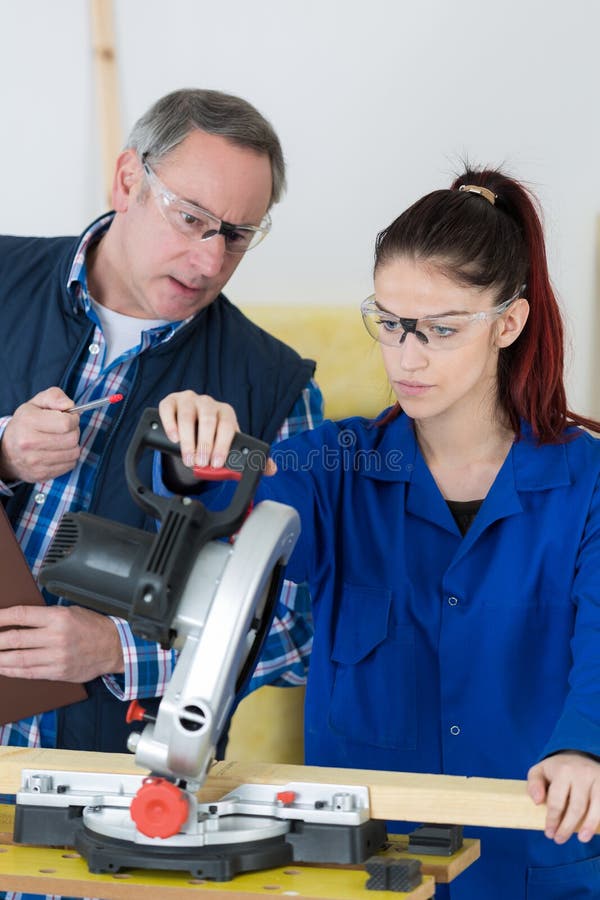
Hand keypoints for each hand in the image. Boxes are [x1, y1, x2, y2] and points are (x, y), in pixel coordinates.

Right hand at [0, 387, 80, 482]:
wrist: (7, 451)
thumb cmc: (25, 424)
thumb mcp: (36, 404)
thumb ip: (54, 397)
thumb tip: (69, 405)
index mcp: (28, 421)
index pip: (66, 423)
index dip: (73, 419)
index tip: (69, 418)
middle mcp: (29, 443)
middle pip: (72, 439)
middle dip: (74, 432)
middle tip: (65, 430)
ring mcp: (35, 461)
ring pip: (73, 453)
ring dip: (72, 446)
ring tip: (61, 440)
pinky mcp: (41, 474)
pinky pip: (69, 465)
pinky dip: (68, 458)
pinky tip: (58, 452)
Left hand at [0, 604, 123, 681]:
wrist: (114, 647)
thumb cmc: (93, 626)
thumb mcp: (71, 612)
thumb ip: (46, 616)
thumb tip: (19, 619)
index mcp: (58, 618)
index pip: (21, 615)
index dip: (1, 617)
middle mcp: (56, 637)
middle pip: (15, 639)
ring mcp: (56, 657)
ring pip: (18, 659)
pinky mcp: (58, 672)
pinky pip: (29, 673)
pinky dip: (12, 671)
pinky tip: (3, 667)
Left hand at [528, 751, 599, 842]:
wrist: (578, 755)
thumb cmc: (556, 770)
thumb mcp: (540, 771)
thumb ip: (534, 784)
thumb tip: (537, 801)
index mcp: (562, 770)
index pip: (557, 800)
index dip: (552, 819)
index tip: (549, 833)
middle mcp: (581, 774)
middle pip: (576, 807)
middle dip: (567, 827)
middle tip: (559, 839)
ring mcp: (596, 779)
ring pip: (595, 807)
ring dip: (588, 826)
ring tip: (582, 839)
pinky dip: (599, 819)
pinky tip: (595, 830)